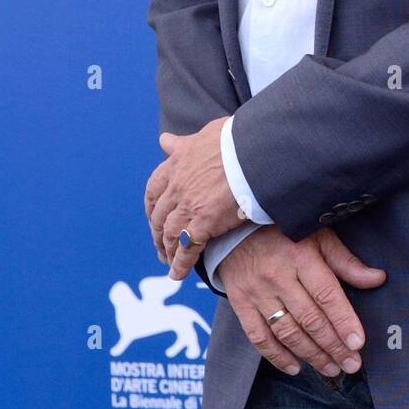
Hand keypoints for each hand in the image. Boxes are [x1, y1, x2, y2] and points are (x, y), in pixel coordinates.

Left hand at [144, 118, 239, 278]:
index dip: (152, 206)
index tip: (153, 216)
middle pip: (159, 215)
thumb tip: (165, 141)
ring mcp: (189, 205)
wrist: (256, 150)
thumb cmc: (237, 139)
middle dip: (158, 232)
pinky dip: (180, 264)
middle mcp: (177, 185)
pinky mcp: (204, 222)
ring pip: (170, 234)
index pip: (154, 188)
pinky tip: (177, 274)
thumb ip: (184, 143)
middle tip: (161, 244)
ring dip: (167, 250)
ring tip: (169, 262)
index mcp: (177, 163)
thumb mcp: (205, 134)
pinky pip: (187, 248)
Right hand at [219, 225, 386, 377]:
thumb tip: (378, 278)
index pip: (327, 295)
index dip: (343, 321)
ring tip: (331, 369)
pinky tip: (295, 367)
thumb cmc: (284, 230)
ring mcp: (257, 291)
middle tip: (351, 365)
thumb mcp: (318, 236)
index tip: (358, 343)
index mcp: (301, 256)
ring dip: (311, 355)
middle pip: (309, 319)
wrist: (233, 224)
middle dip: (333, 346)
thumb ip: (345, 261)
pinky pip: (258, 336)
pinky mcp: (240, 302)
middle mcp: (278, 276)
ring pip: (287, 331)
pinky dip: (276, 356)